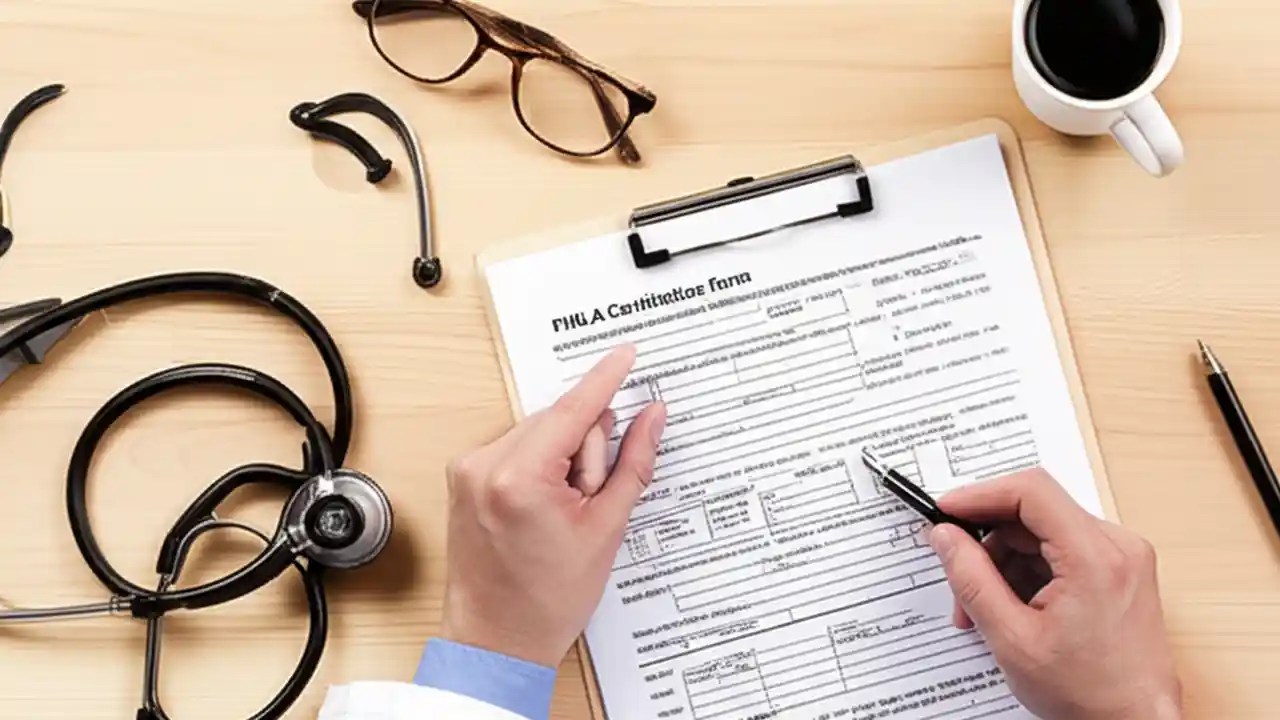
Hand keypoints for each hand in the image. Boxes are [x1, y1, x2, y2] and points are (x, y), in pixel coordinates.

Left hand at [440, 344, 665, 666]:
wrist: (496, 642)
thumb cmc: (546, 600)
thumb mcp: (606, 529)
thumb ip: (632, 464)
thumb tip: (652, 416)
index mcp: (519, 477)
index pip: (574, 409)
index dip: (606, 380)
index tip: (627, 354)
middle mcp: (485, 464)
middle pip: (559, 421)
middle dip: (586, 452)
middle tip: (589, 501)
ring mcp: (469, 470)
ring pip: (540, 434)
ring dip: (563, 460)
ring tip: (564, 514)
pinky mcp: (463, 478)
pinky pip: (519, 449)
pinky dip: (541, 468)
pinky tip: (545, 510)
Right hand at [930, 470, 1181, 719]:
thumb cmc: (1089, 694)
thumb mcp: (1012, 638)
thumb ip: (971, 579)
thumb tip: (945, 536)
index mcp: (1096, 558)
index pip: (1031, 492)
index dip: (980, 495)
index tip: (947, 511)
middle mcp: (1117, 547)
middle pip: (1032, 514)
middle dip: (987, 545)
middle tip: (958, 579)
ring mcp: (1121, 557)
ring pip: (1042, 534)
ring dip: (1004, 563)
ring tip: (983, 610)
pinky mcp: (1118, 570)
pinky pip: (1059, 551)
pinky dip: (1027, 573)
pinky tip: (1011, 607)